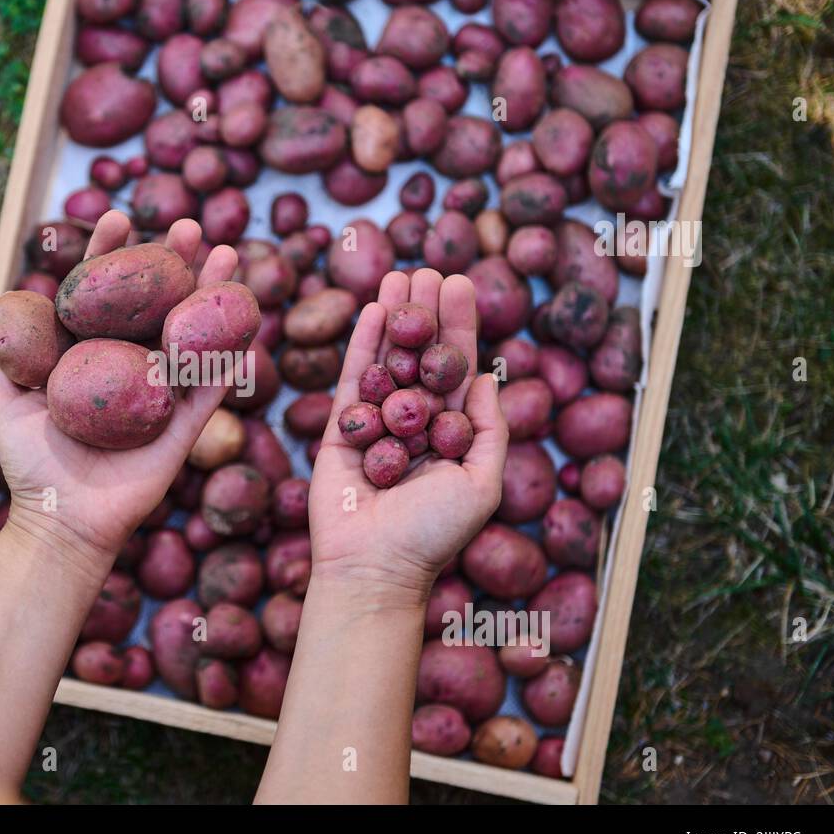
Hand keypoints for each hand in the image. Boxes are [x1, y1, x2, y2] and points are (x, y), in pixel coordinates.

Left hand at [0, 210, 238, 573]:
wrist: (60, 519)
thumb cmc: (28, 462)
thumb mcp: (2, 397)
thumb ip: (3, 351)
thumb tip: (4, 295)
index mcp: (92, 353)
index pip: (105, 291)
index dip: (113, 254)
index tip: (119, 217)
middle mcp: (131, 365)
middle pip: (158, 301)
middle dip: (174, 261)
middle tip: (189, 225)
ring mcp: (162, 392)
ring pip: (192, 332)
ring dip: (211, 291)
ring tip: (226, 250)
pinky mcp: (187, 424)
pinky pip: (213, 381)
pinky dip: (229, 348)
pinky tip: (242, 312)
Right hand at [308, 269, 507, 601]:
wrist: (374, 565)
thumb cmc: (433, 533)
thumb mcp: (482, 482)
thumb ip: (489, 430)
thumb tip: (492, 376)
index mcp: (450, 434)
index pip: (457, 369)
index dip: (460, 326)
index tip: (461, 284)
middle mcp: (414, 422)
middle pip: (421, 355)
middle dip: (426, 312)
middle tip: (431, 268)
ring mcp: (376, 422)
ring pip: (387, 359)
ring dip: (394, 316)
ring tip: (400, 274)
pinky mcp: (341, 428)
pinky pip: (353, 378)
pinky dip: (363, 343)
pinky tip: (373, 308)